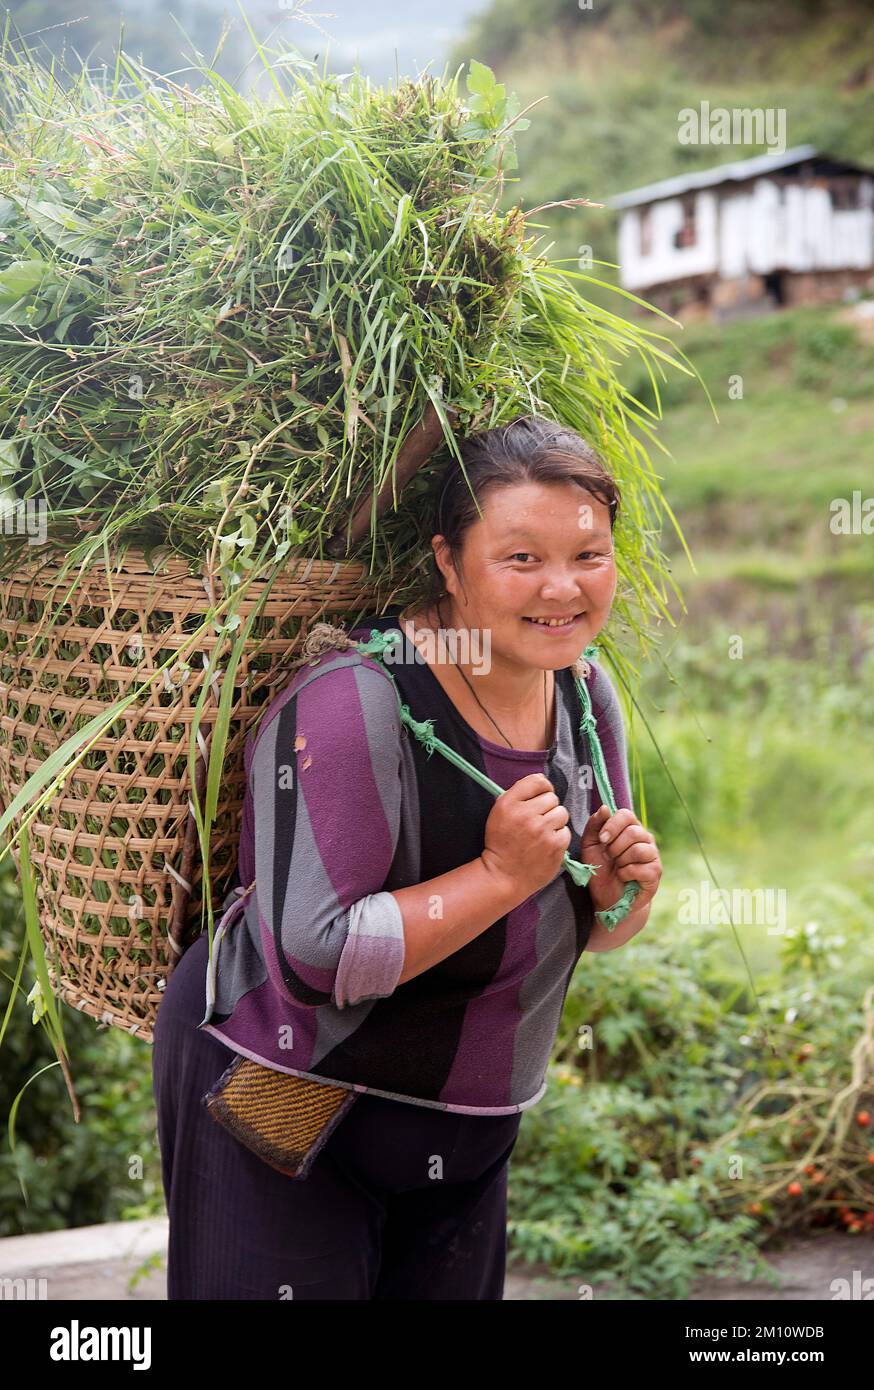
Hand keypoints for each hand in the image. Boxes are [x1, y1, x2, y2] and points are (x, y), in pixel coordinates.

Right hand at [481, 773, 571, 899]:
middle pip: (552, 797)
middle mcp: (526, 814)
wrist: (504, 875)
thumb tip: (541, 783)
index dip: (542, 788)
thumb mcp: (499, 813)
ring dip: (555, 821)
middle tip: (537, 821)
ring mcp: (542, 830)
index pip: (537, 780)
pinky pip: (566, 831)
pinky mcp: (555, 845)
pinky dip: (559, 837)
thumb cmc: (501, 843)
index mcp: (509, 803)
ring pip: (562, 813)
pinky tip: (547, 844)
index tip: (539, 797)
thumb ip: (517, 795)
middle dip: (546, 807)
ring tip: (543, 833)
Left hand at [580, 806, 661, 912]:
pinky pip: (641, 867)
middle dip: (615, 847)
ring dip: (621, 861)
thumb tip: (605, 808)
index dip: (613, 825)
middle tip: (610, 857)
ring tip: (617, 867)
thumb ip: (594, 826)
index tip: (602, 839)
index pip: (626, 814)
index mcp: (629, 828)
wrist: (607, 897)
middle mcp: (644, 838)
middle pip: (633, 832)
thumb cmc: (600, 869)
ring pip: (638, 849)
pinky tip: (624, 877)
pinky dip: (626, 873)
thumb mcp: (590, 846)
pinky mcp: (655, 872)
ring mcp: (652, 855)